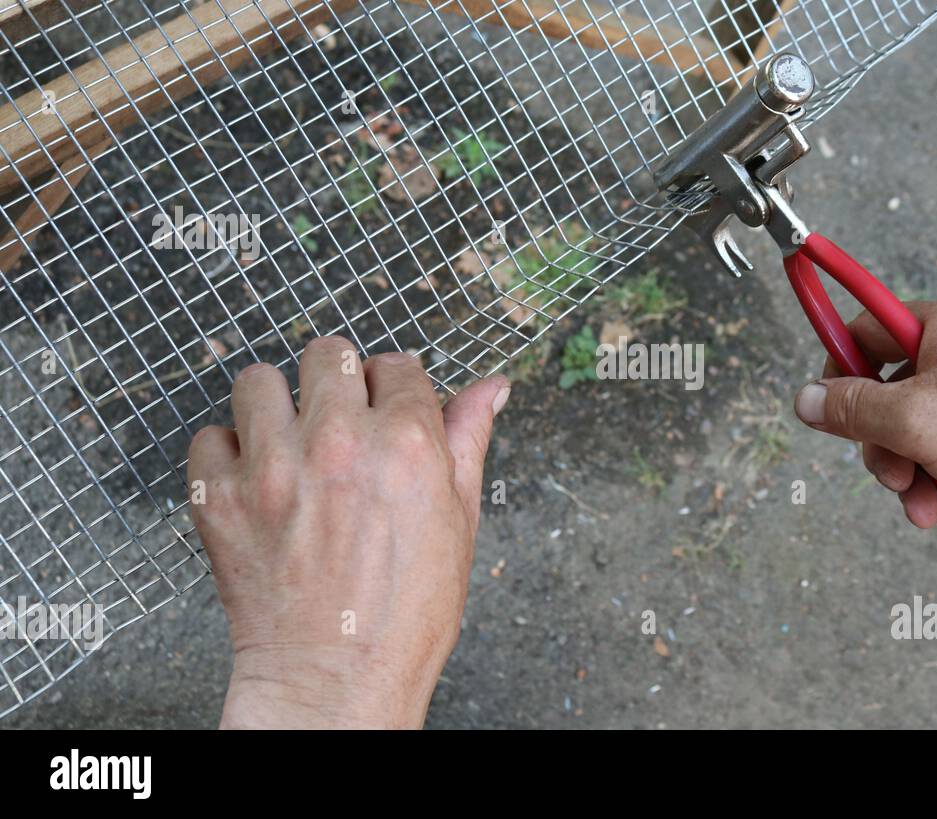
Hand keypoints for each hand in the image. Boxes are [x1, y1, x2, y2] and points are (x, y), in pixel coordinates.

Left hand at [187, 336, 508, 727]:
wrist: (334, 681)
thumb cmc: (405, 614)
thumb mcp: (458, 521)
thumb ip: (467, 441)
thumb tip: (492, 388)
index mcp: (406, 443)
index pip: (396, 365)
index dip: (394, 391)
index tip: (387, 415)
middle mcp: (338, 443)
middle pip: (328, 353)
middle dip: (337, 383)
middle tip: (338, 426)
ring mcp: (273, 468)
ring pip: (259, 381)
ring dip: (275, 407)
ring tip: (289, 446)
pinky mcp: (220, 497)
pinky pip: (209, 437)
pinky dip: (227, 455)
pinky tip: (255, 483)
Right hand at [793, 298, 936, 535]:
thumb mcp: (913, 420)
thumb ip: (852, 409)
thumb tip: (806, 399)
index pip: (865, 330)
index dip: (838, 369)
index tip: (827, 410)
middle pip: (889, 395)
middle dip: (884, 449)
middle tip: (894, 481)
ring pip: (921, 432)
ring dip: (915, 478)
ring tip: (929, 512)